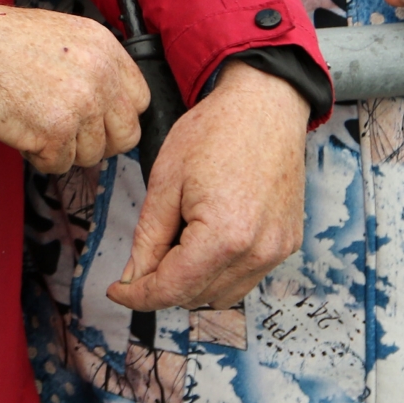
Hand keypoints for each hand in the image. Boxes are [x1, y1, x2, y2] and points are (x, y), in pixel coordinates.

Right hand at [0, 1, 148, 172]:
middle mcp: (101, 77)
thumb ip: (94, 67)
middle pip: (126, 135)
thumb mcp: (65, 35)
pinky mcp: (55, 132)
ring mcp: (81, 107)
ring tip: (35, 122)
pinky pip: (58, 164)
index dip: (117, 116)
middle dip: (98, 141)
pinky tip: (22, 130)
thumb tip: (110, 106)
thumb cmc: (6, 41)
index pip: (140, 101)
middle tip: (69, 134)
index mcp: (106, 49)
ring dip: (63, 148)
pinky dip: (38, 155)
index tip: (98, 119)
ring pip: (91, 155)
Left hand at [108, 60, 307, 311]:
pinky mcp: (287, 244)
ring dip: (192, 282)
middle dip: (163, 284)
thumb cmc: (214, 132)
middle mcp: (257, 253)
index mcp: (224, 237)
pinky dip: (219, 272)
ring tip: (176, 240)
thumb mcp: (165, 180)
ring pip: (222, 294)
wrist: (264, 106)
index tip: (116, 291)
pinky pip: (245, 277)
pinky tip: (203, 240)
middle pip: (197, 296)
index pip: (173, 288)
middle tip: (143, 254)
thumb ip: (148, 236)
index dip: (139, 295)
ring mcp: (277, 251)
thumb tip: (134, 276)